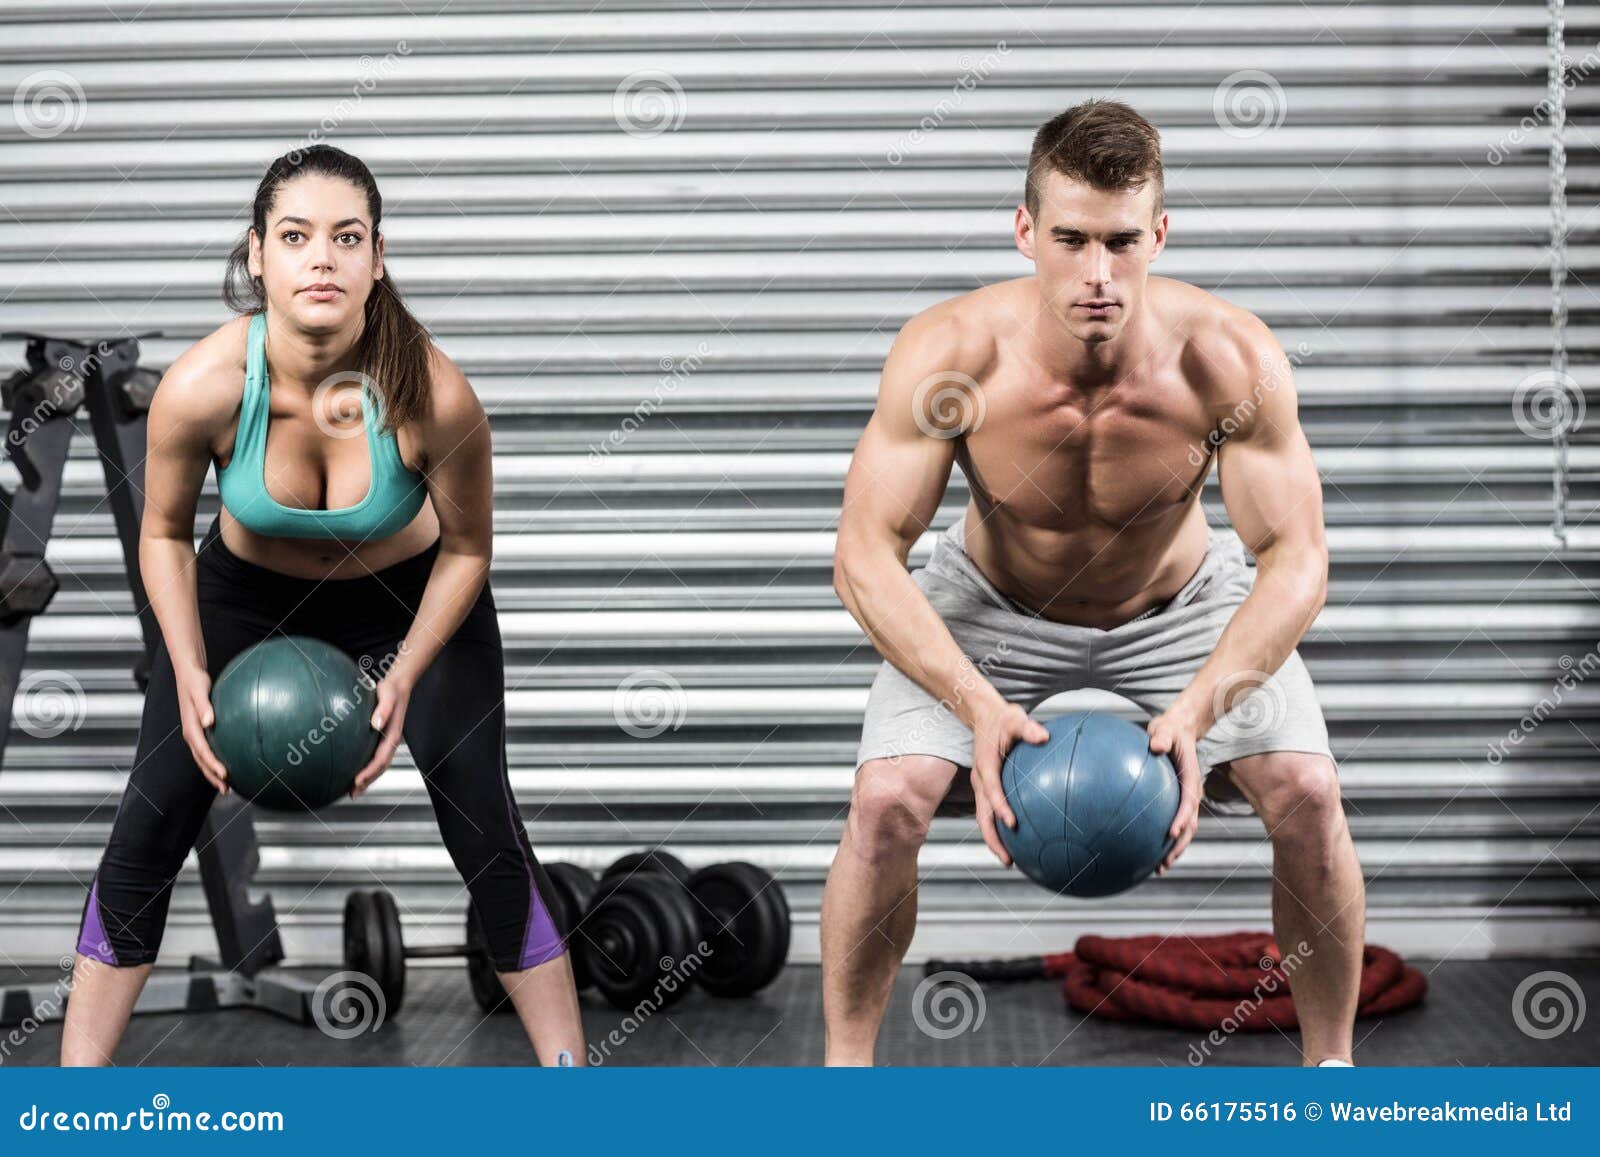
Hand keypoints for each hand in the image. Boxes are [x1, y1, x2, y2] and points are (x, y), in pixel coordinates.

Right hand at [176, 668, 230, 793]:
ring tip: (227, 784)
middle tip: (227, 789)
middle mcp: (191, 734)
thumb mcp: (200, 690)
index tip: (225, 775)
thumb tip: (210, 722)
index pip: (202, 752)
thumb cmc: (195, 679)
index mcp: (190, 728)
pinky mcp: (201, 729)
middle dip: (212, 776)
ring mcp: (195, 732)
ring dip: (213, 772)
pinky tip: (232, 759)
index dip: (212, 765)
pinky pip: (208, 748)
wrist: (189, 672)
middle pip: (201, 761)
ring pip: (203, 758)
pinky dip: (216, 758)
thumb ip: (204, 706)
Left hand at [350, 677, 411, 797]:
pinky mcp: (381, 737)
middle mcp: (390, 742)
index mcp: (393, 736)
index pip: (381, 760)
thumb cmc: (392, 689)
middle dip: (367, 782)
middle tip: (352, 794)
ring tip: (352, 789)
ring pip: (377, 765)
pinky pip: (372, 756)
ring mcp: (386, 741)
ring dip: (366, 778)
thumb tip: (375, 724)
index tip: (357, 782)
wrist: (399, 685)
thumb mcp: (388, 695)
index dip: (369, 773)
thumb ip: (383, 709)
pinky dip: (364, 766)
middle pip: (379, 768)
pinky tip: (351, 767)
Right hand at [969, 700, 1050, 866]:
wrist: (983, 715)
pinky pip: (990, 812)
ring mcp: (981, 786)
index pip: (991, 790)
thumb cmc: (1002, 718)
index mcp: (986, 765)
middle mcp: (980, 780)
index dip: (1000, 808)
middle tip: (1008, 860)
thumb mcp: (1014, 717)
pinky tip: (1019, 839)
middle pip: (982, 816)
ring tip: (1011, 860)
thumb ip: (1027, 727)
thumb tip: (1044, 736)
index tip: (1013, 824)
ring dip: (994, 840)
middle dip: (993, 839)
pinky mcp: (986, 788)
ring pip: (984, 818)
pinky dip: (999, 828)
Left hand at [1146, 709, 1203, 874]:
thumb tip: (1156, 745)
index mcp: (1190, 779)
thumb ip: (1162, 737)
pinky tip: (1145, 851)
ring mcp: (1184, 799)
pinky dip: (1163, 839)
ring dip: (1174, 850)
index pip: (1189, 803)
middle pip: (1190, 826)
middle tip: (1164, 863)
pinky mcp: (1175, 801)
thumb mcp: (1165, 729)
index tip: (1171, 833)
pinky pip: (1170, 822)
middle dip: (1179, 846)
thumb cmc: (1169, 730)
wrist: (1177, 731)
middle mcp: (1191, 793)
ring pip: (1184, 831)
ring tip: (1158, 869)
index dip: (1182, 819)